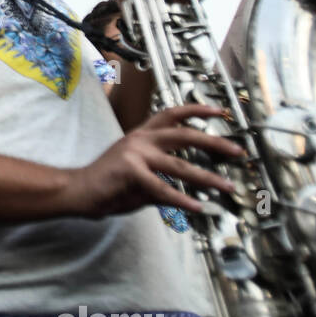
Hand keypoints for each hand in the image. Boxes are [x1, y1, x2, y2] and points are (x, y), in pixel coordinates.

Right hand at [65, 104, 242, 216]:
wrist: (78, 190)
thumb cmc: (107, 182)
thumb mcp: (138, 171)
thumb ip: (162, 175)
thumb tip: (188, 188)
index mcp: (142, 134)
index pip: (172, 113)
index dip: (197, 109)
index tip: (219, 110)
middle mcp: (141, 140)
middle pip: (185, 135)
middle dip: (214, 142)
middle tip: (237, 151)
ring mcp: (136, 155)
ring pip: (180, 165)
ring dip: (208, 178)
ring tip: (227, 187)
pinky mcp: (131, 173)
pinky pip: (163, 190)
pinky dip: (183, 200)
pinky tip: (198, 207)